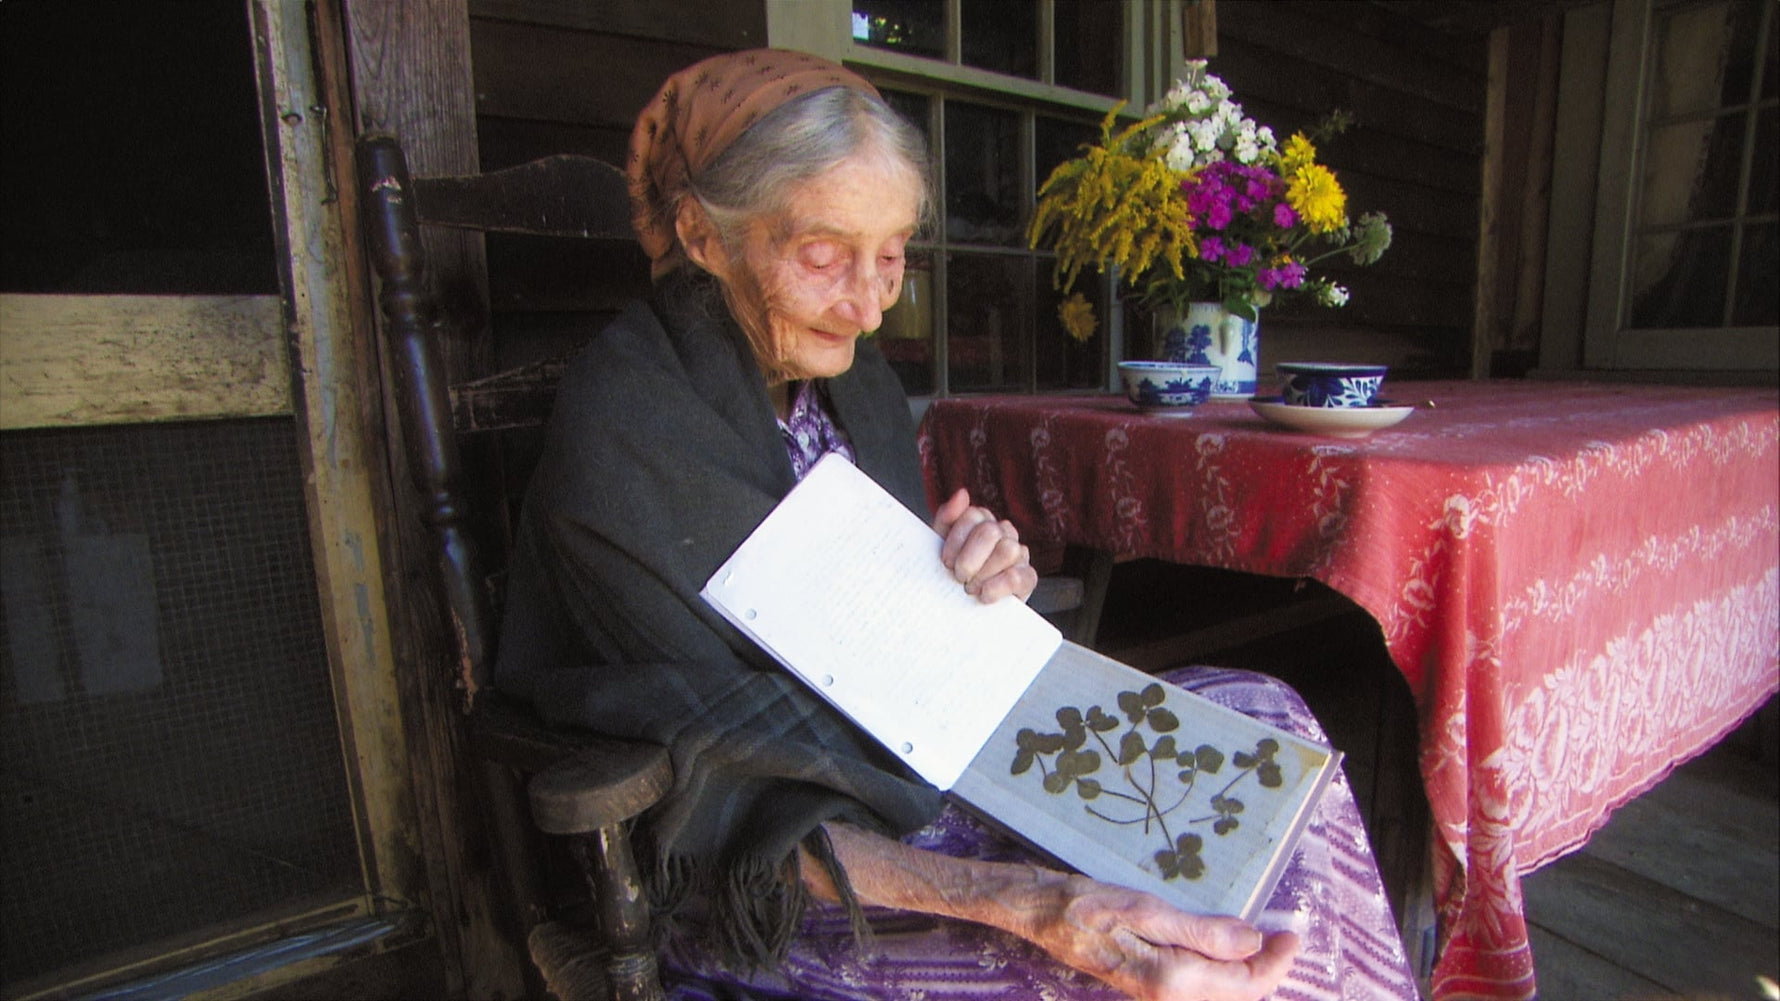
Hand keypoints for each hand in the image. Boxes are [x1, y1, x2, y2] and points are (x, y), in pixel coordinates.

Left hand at [931, 488, 1036, 603]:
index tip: (946, 562)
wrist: (965, 607)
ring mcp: (1019, 553)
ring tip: (971, 588)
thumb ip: (947, 518)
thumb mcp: (940, 545)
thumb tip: (962, 494)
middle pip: (989, 532)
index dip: (956, 540)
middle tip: (959, 577)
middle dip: (969, 558)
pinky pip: (1018, 576)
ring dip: (983, 573)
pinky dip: (997, 587)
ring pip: (1007, 550)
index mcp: (982, 520)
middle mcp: (1004, 532)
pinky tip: (984, 595)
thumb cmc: (953, 572)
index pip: (973, 515)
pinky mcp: (1029, 577)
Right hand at [1013, 872, 1299, 1000]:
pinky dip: (1222, 965)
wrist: (1041, 915)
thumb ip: (1202, 933)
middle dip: (1266, 967)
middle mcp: (1168, 996)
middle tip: (1282, 932)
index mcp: (1171, 981)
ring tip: (1261, 935)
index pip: (1244, 984)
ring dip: (1246, 968)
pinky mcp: (1153, 983)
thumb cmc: (1087, 906)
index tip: (1291, 933)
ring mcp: (1160, 993)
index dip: (1275, 962)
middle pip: (1237, 994)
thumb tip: (1251, 944)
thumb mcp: (1147, 910)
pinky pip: (1201, 983)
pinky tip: (1225, 941)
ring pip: (1220, 991)